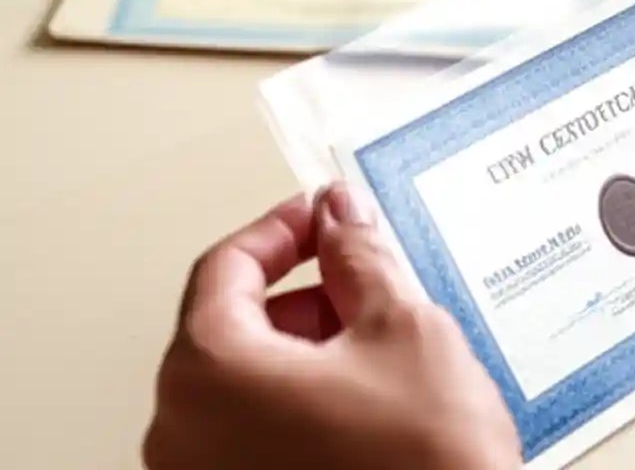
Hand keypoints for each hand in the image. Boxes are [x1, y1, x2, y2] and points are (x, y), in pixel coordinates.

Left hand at [143, 184, 520, 469]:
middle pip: (229, 327)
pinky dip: (299, 403)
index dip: (284, 229)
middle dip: (302, 296)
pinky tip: (366, 404)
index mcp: (209, 373)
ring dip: (306, 351)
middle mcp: (183, 433)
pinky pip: (252, 434)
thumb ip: (360, 258)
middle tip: (363, 283)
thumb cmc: (424, 466)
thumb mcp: (404, 329)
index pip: (227, 267)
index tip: (322, 216)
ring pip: (244, 384)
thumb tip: (341, 217)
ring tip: (380, 353)